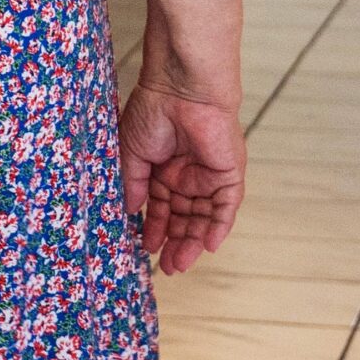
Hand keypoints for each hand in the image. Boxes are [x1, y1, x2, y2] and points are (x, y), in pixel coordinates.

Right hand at [119, 84, 246, 274]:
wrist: (180, 92)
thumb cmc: (151, 113)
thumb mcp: (131, 152)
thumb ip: (133, 184)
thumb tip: (131, 211)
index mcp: (162, 169)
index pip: (160, 207)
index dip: (154, 227)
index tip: (145, 247)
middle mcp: (186, 175)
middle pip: (182, 217)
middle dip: (175, 242)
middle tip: (167, 267)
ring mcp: (207, 176)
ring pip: (203, 217)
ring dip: (192, 241)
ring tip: (180, 263)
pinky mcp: (228, 175)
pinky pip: (225, 207)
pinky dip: (218, 227)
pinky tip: (207, 247)